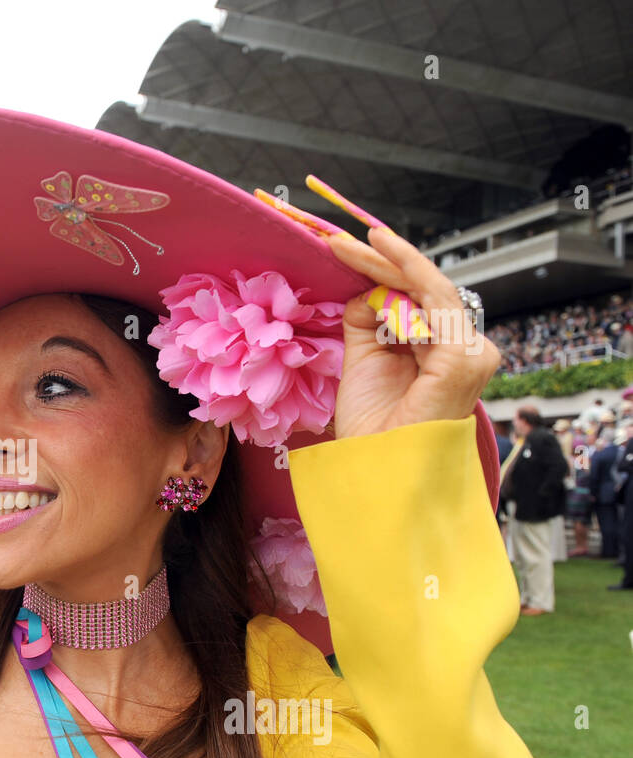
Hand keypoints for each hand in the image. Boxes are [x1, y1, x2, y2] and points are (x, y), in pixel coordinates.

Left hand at [326, 227, 501, 439]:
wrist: (376, 468)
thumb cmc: (371, 427)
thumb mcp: (363, 362)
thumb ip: (368, 324)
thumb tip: (362, 290)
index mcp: (445, 353)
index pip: (417, 301)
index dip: (383, 273)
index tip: (345, 249)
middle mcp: (465, 350)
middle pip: (422, 290)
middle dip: (378, 260)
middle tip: (336, 238)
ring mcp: (470, 353)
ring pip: (426, 288)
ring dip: (382, 261)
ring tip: (343, 243)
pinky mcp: (462, 357)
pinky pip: (431, 301)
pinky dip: (400, 275)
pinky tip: (370, 257)